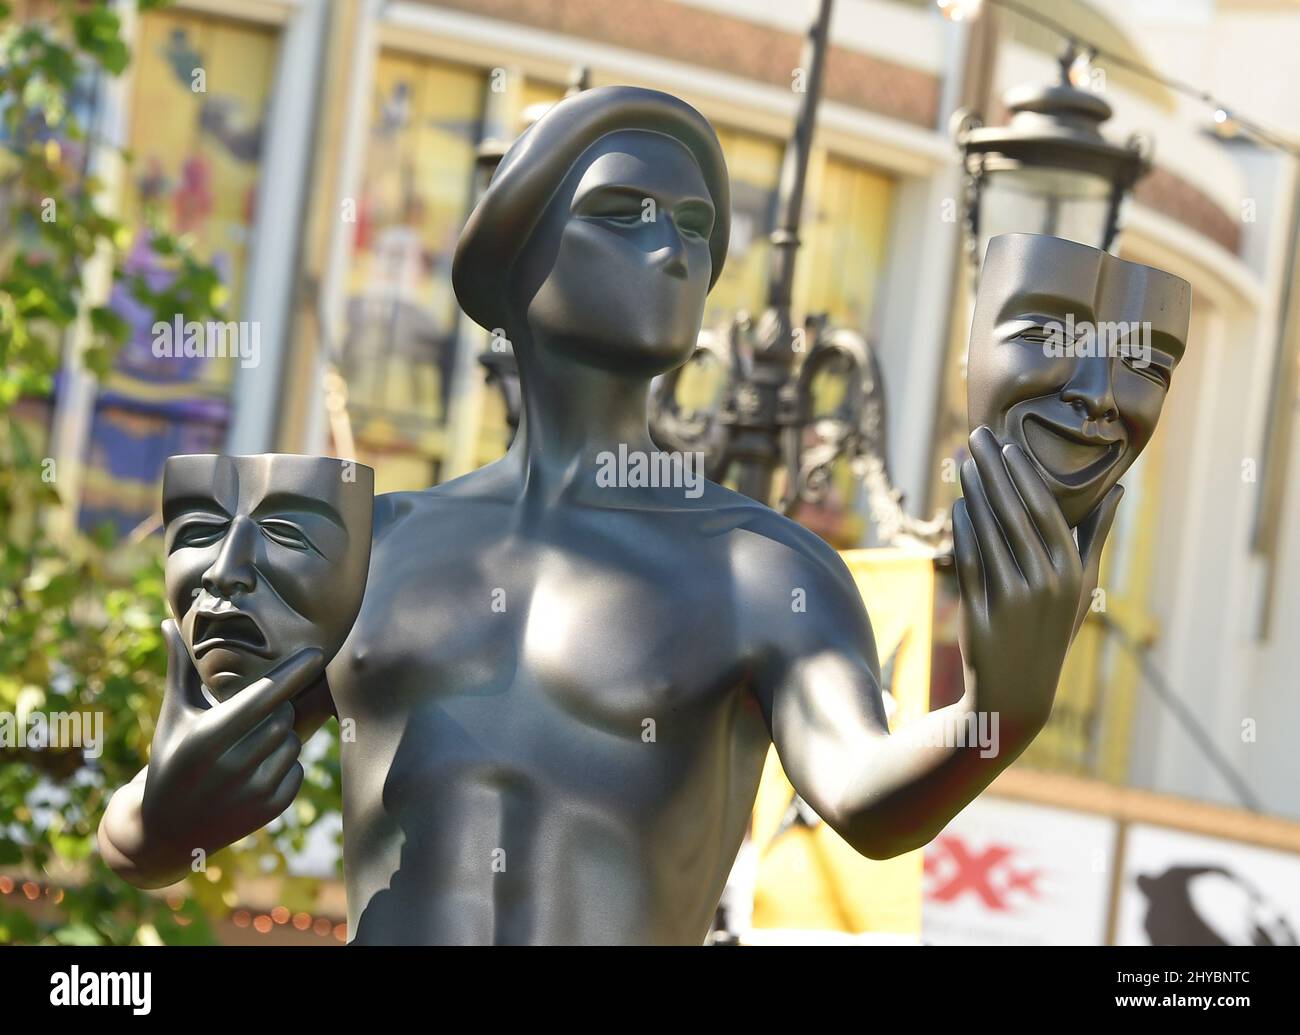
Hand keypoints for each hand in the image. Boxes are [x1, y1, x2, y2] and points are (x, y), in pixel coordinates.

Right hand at [135, 620, 322, 870]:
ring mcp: (252, 792)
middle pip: (282, 716)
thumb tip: (170, 621)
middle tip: (254, 715)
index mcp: (206, 738)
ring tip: (249, 745)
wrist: (166, 831)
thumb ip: (179, 668)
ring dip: (280, 736)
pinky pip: (298, 768)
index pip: (262, 697)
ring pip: (292, 741)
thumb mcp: (174, 715)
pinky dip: (284, 763)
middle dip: (275, 709)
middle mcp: (231, 767)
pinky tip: (254, 769)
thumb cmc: (171, 758)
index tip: (318, 652)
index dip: (292, 672)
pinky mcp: (269, 810)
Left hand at [951, 426, 1118, 740]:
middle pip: (1014, 513)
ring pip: (989, 533)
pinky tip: (955, 505)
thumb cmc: (1051, 631)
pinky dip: (962, 531)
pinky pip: (968, 562)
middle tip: (975, 435)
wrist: (1015, 694)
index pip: (1046, 511)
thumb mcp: (1081, 588)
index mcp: (1072, 574)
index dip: (1024, 475)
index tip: (1007, 443)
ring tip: (964, 463)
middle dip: (993, 470)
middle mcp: (1045, 585)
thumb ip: (1095, 536)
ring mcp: (1011, 600)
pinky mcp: (980, 614)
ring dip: (974, 492)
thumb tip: (1118, 488)